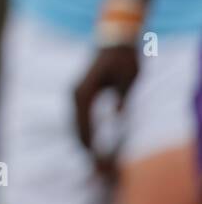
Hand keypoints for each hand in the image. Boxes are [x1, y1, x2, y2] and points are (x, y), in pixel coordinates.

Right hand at [73, 44, 137, 176]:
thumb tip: (117, 117)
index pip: (83, 122)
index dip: (88, 142)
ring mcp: (76, 92)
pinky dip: (82, 129)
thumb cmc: (124, 58)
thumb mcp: (129, 78)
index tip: (94, 157)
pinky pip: (78, 116)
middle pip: (75, 125)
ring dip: (81, 139)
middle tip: (93, 164)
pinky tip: (88, 140)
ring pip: (75, 121)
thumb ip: (122, 98)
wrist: (115, 40)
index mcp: (85, 90)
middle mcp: (76, 92)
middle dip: (83, 145)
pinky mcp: (80, 92)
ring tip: (90, 156)